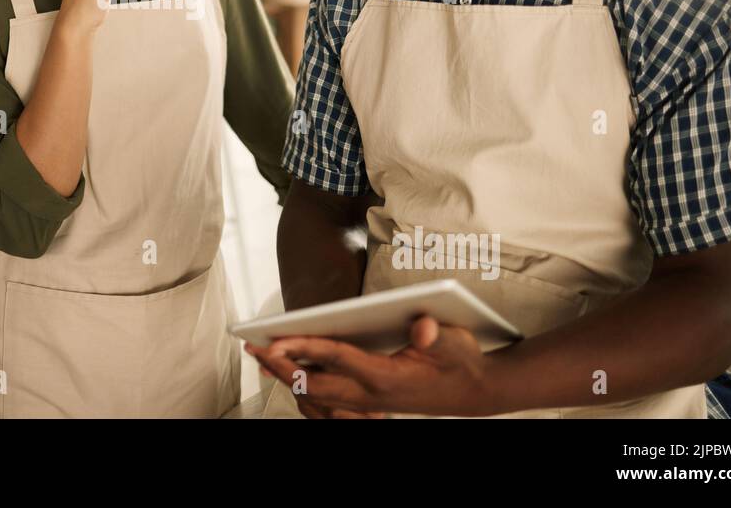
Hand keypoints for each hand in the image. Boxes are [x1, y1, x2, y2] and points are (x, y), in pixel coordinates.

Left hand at [244, 315, 493, 417]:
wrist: (476, 391)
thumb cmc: (461, 360)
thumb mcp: (454, 341)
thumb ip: (435, 334)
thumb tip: (422, 326)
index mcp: (387, 376)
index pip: (336, 359)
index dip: (304, 347)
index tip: (275, 340)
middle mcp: (372, 395)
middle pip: (315, 385)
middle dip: (282, 368)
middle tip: (254, 349)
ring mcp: (369, 404)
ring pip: (318, 397)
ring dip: (290, 378)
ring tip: (264, 357)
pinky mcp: (369, 404)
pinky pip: (328, 400)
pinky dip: (306, 386)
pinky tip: (293, 370)